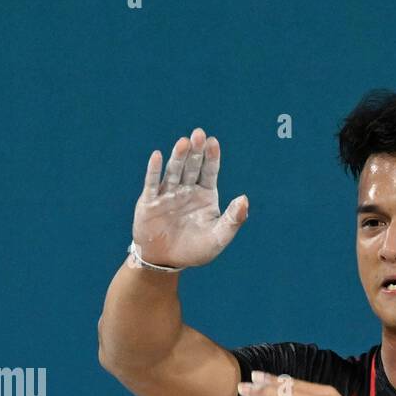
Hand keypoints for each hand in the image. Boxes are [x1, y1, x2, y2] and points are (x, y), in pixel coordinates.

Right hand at [131, 127, 247, 268]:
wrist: (166, 261)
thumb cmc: (194, 250)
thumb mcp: (218, 238)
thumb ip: (233, 220)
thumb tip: (245, 199)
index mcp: (205, 195)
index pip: (210, 171)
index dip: (211, 157)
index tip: (213, 142)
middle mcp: (187, 190)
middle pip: (192, 166)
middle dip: (196, 151)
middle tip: (199, 134)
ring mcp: (167, 193)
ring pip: (174, 171)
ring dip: (178, 157)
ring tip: (184, 142)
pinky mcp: (149, 201)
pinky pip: (152, 183)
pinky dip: (154, 170)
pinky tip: (157, 156)